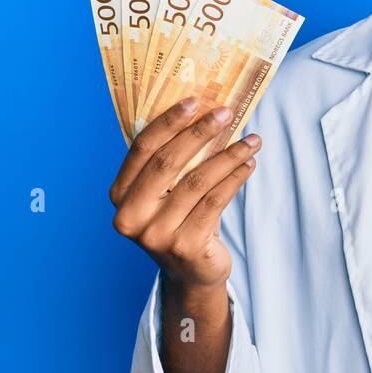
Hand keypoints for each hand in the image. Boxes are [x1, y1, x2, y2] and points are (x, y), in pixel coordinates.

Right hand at [108, 97, 260, 289]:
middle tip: (226, 113)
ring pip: (197, 181)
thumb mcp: (166, 192)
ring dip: (228, 155)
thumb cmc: (180, 219)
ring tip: (251, 140)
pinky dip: (234, 179)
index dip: (168, 122)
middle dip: (199, 133)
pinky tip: (249, 164)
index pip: (142, 148)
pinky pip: (214, 201)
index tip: (195, 101)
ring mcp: (156, 235)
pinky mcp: (185, 246)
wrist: (191, 271)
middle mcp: (131, 216)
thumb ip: (171, 161)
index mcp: (120, 195)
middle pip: (167, 162)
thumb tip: (203, 112)